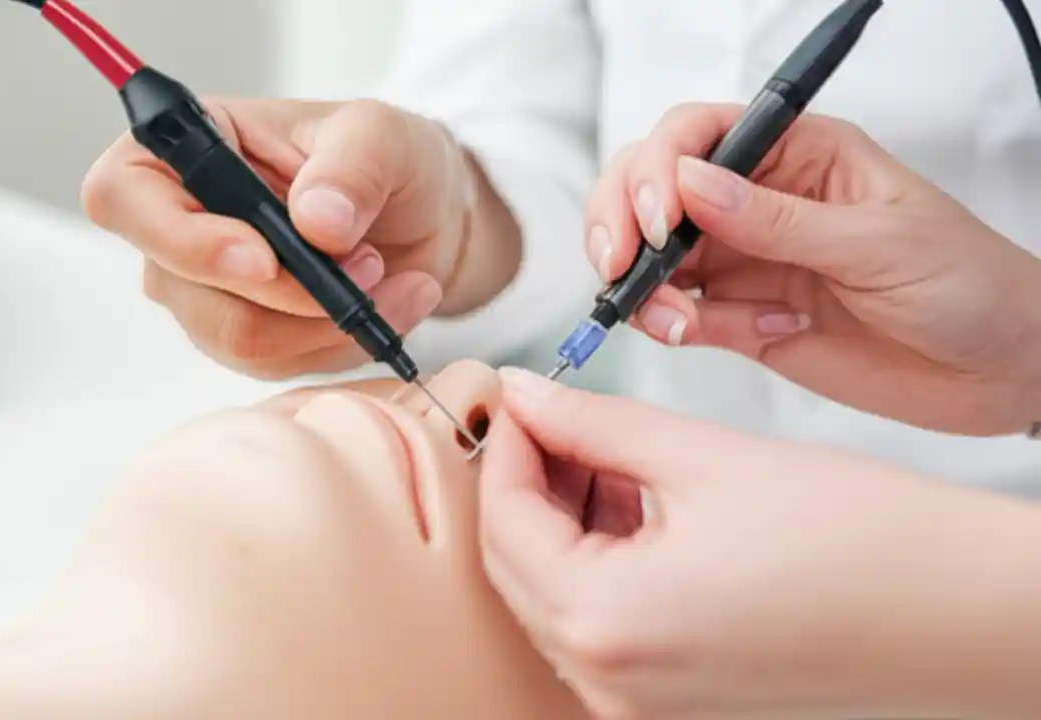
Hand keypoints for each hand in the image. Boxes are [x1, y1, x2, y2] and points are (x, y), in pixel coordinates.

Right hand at [82, 99, 519, 379]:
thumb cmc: (387, 161)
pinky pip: (281, 365)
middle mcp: (175, 224)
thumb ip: (354, 166)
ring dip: (327, 322)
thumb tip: (316, 221)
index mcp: (185, 148)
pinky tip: (385, 307)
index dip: (182, 239)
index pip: (122, 197)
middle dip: (292, 292)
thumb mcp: (383, 135)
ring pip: (240, 341)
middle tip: (371, 265)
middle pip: (189, 291)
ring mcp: (203, 290)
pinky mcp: (243, 338)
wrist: (422, 219)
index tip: (264, 259)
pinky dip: (341, 344)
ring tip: (391, 281)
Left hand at [479, 369, 1040, 719]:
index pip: (503, 522)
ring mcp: (643, 703)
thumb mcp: (704, 456)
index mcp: (608, 624)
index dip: (505, 444)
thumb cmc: (863, 543)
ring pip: (557, 596)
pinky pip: (604, 626)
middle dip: (528, 481)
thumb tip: (529, 396)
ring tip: (602, 452)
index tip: (519, 394)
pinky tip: (635, 506)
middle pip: (518, 564)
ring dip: (565, 520)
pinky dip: (603, 563)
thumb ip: (595, 423)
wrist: (966, 613)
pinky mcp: (677, 701)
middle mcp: (612, 683)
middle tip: (553, 416)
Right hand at [585, 103, 1040, 435]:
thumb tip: (689, 186)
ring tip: (676, 320)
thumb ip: (778, 221)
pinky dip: (672, 325)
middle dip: (620, 222)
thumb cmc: (967, 283)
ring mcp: (743, 260)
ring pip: (652, 256)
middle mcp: (756, 201)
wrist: (999, 371)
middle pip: (651, 189)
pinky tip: (709, 333)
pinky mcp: (739, 318)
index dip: (658, 170)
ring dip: (641, 286)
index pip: (696, 135)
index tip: (657, 222)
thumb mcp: (877, 242)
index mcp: (797, 154)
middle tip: (620, 267)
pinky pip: (678, 314)